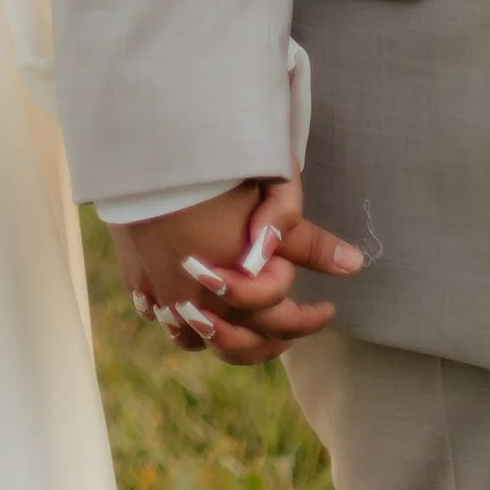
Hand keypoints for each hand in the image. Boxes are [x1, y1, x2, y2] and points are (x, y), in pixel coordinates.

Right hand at [109, 174, 363, 365]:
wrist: (151, 144)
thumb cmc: (219, 168)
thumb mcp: (275, 195)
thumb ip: (309, 240)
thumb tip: (354, 265)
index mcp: (237, 288)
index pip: (280, 320)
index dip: (309, 318)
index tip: (328, 308)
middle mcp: (198, 304)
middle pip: (238, 345)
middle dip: (270, 341)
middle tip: (292, 332)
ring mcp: (162, 295)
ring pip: (194, 340)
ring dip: (222, 339)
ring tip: (243, 328)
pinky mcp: (136, 278)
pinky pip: (158, 317)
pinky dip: (177, 320)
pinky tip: (190, 308)